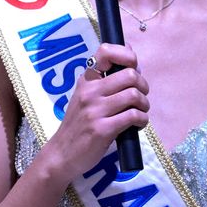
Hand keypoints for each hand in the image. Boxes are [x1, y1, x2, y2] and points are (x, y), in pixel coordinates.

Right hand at [46, 42, 149, 181]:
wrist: (62, 155)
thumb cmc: (78, 125)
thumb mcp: (86, 97)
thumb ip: (105, 80)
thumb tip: (131, 57)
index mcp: (86, 81)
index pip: (106, 51)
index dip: (127, 55)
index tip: (133, 68)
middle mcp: (90, 92)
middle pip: (130, 75)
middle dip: (143, 86)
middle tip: (141, 97)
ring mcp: (95, 110)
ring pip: (134, 95)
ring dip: (144, 104)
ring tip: (140, 112)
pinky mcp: (102, 129)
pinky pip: (133, 116)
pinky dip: (142, 120)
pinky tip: (137, 124)